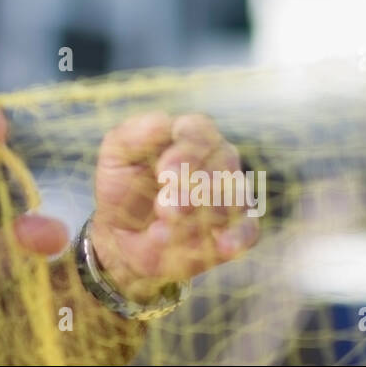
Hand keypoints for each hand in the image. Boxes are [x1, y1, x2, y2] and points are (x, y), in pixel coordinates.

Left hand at [89, 111, 259, 301]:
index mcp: (187, 134)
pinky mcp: (238, 226)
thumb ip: (132, 135)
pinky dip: (237, 236)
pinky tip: (222, 245)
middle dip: (194, 188)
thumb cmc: (122, 188)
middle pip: (223, 162)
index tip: (163, 174)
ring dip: (205, 214)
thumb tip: (162, 121)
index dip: (186, 152)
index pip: (199, 131)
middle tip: (164, 209)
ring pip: (234, 195)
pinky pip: (250, 228)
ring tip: (168, 229)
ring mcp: (231, 192)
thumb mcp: (115, 157)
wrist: (125, 237)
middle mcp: (216, 158)